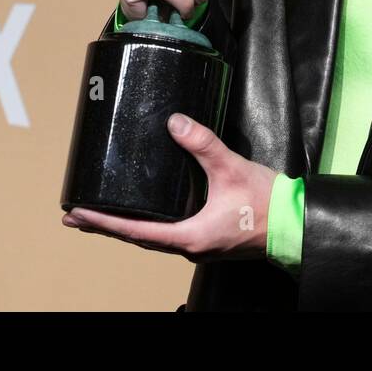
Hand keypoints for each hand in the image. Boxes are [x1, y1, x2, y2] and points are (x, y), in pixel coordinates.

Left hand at [62, 113, 277, 260]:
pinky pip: (169, 237)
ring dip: (125, 229)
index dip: (103, 222)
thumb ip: (202, 143)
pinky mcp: (209, 241)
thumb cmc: (266, 204)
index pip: (135, 230)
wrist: (295, 225)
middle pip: (137, 239)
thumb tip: (175, 123)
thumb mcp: (231, 167)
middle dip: (106, 228)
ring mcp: (200, 247)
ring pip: (152, 240)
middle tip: (76, 218)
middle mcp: (190, 247)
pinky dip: (148, 228)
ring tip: (102, 218)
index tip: (77, 215)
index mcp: (189, 235)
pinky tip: (146, 218)